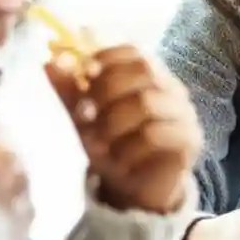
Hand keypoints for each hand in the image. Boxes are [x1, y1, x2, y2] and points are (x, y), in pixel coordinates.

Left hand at [46, 45, 202, 213]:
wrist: (136, 188)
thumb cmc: (112, 145)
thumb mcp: (84, 116)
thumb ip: (69, 90)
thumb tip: (49, 62)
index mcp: (149, 76)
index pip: (134, 52)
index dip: (108, 58)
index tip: (85, 75)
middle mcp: (173, 89)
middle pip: (144, 71)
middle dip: (107, 91)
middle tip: (85, 116)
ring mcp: (185, 114)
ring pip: (147, 104)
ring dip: (114, 124)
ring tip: (98, 144)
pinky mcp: (189, 140)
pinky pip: (155, 135)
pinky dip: (129, 147)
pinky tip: (119, 160)